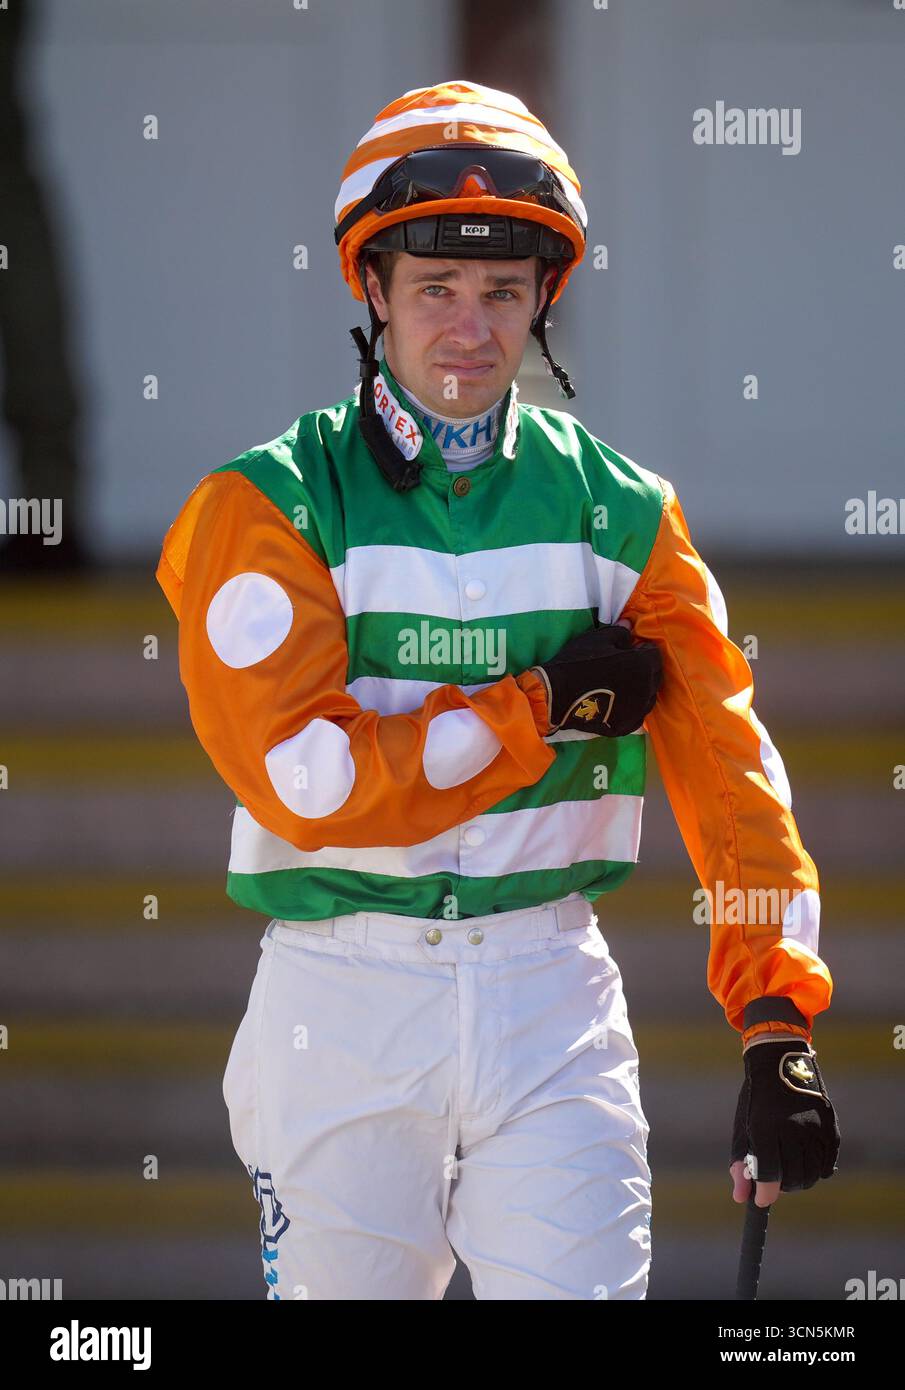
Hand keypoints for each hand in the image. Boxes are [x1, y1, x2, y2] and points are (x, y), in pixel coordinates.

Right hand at [527, 617, 662, 737]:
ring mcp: (636, 711)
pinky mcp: (624, 726)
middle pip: (655, 676)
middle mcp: (646, 690)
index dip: (642, 650)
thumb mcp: (598, 639)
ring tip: (623, 684)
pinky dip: (632, 708)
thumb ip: (620, 632)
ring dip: (641, 689)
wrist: (557, 696)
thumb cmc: (579, 662)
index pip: (655, 655)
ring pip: (648, 697)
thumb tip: (630, 626)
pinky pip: (637, 716)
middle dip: (645, 668)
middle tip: (626, 665)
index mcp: (642, 666)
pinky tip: (619, 702)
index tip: (630, 649)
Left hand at [730, 1040, 839, 1208]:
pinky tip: (805, 1164)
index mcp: (765, 1128)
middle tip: (775, 1181)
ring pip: (811, 1175)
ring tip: (788, 1172)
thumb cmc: (756, 1100)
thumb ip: (741, 1164)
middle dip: (781, 1187)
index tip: (761, 1199)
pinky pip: (827, 1165)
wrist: (780, 1063)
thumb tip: (741, 1198)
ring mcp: (814, 1128)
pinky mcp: (830, 1128)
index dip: (764, 1194)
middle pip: (792, 1178)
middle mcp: (792, 1129)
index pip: (769, 1175)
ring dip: (799, 1181)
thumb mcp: (743, 1128)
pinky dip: (816, 1171)